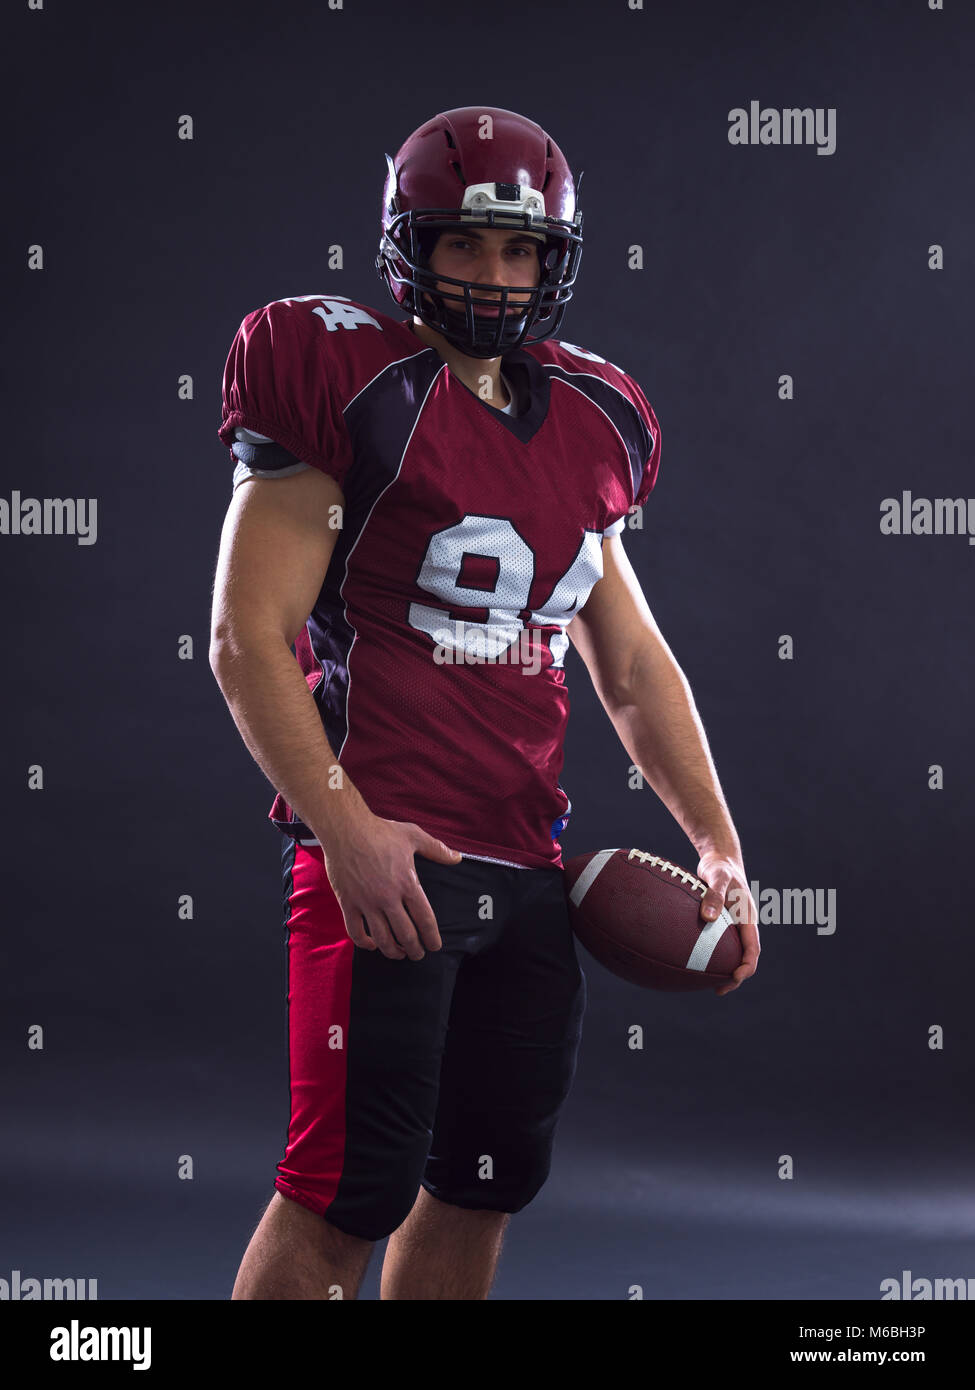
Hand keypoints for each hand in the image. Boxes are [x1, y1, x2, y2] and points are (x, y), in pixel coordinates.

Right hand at [318, 810, 461, 960]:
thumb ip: (436, 849)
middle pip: (406, 934)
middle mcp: (388, 898)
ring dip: (393, 952)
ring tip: (400, 954)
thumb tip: (457, 857)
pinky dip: (364, 943)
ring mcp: (366, 902)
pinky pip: (355, 931)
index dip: (432, 937)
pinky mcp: (348, 903)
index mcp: (407, 883)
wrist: (346, 829)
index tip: (435, 946)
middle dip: (415, 949)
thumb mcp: (413, 836)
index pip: (425, 920)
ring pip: (382, 938)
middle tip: (418, 954)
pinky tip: (372, 945)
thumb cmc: (380, 831)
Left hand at [695, 849, 759, 996]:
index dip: (746, 967)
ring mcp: (733, 925)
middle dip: (736, 976)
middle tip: (719, 990)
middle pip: (745, 957)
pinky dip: (713, 957)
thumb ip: (714, 895)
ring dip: (725, 970)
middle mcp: (743, 925)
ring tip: (708, 984)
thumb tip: (708, 918)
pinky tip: (695, 962)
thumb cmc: (719, 866)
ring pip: (733, 953)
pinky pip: (720, 945)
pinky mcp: (722, 923)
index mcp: (748, 918)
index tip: (734, 977)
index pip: (753, 949)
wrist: (719, 858)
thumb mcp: (718, 877)